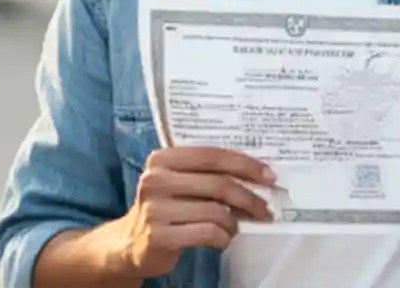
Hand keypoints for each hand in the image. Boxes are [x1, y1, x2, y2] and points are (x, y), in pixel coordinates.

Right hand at [108, 146, 275, 278]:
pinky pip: (207, 233)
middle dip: (249, 197)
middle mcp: (155, 180)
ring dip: (235, 222)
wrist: (131, 243)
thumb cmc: (166, 207)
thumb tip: (257, 176)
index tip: (268, 175)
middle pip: (217, 184)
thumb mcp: (178, 182)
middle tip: (265, 209)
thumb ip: (207, 174)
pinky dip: (223, 237)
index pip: (211, 155)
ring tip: (235, 226)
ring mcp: (155, 209)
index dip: (245, 165)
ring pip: (216, 211)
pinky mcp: (160, 236)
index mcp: (161, 159)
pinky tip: (222, 239)